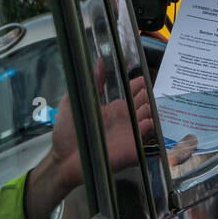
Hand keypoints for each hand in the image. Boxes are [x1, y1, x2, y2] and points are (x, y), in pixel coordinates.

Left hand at [25, 63, 154, 218]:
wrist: (64, 159)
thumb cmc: (68, 131)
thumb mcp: (78, 100)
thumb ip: (92, 82)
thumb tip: (99, 59)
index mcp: (115, 108)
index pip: (133, 93)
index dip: (140, 84)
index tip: (145, 77)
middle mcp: (126, 120)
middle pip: (145, 104)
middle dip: (150, 95)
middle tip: (153, 88)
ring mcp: (131, 134)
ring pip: (149, 118)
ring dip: (152, 110)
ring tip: (151, 103)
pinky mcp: (133, 149)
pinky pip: (146, 137)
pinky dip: (149, 128)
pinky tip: (147, 121)